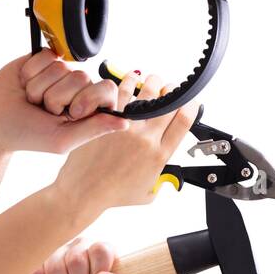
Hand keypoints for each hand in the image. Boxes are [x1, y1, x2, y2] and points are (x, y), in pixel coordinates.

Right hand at [0, 50, 127, 155]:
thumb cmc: (27, 135)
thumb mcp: (63, 140)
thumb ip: (94, 128)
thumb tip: (126, 122)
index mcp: (88, 108)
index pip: (106, 89)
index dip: (88, 99)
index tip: (71, 113)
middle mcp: (77, 88)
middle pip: (81, 77)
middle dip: (56, 97)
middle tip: (43, 110)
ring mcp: (60, 72)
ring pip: (60, 68)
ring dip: (39, 87)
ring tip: (31, 100)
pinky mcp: (42, 58)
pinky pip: (46, 56)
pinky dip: (30, 73)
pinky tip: (24, 84)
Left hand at [53, 73, 197, 209]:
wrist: (83, 192)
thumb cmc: (112, 195)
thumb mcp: (147, 193)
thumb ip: (161, 181)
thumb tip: (167, 175)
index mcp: (159, 155)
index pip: (185, 121)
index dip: (191, 106)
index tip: (189, 102)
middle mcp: (146, 138)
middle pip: (169, 104)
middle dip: (173, 91)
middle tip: (170, 88)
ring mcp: (126, 127)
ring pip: (147, 94)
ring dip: (153, 83)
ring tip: (153, 79)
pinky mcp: (107, 120)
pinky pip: (121, 93)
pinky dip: (129, 82)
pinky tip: (131, 78)